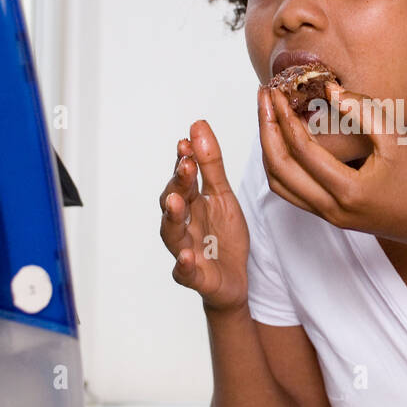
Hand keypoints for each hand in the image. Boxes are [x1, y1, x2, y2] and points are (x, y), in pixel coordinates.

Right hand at [158, 120, 249, 312]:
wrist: (233, 280)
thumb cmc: (223, 237)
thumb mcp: (223, 196)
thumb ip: (210, 164)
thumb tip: (197, 126)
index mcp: (190, 204)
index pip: (182, 179)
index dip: (182, 161)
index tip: (185, 142)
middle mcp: (182, 225)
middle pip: (173, 203)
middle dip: (178, 184)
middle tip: (186, 166)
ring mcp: (185, 251)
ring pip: (172, 235)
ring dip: (172, 217)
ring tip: (175, 202)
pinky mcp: (195, 278)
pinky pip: (184, 273)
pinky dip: (183, 265)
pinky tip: (186, 256)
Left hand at [257, 82, 406, 249]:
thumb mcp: (398, 140)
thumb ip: (362, 112)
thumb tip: (328, 89)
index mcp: (348, 191)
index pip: (301, 150)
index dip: (283, 116)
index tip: (275, 89)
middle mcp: (332, 209)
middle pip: (279, 170)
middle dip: (266, 130)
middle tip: (263, 98)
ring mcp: (331, 217)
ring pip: (281, 186)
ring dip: (270, 150)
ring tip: (269, 116)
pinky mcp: (334, 218)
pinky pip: (294, 194)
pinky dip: (284, 167)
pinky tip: (287, 142)